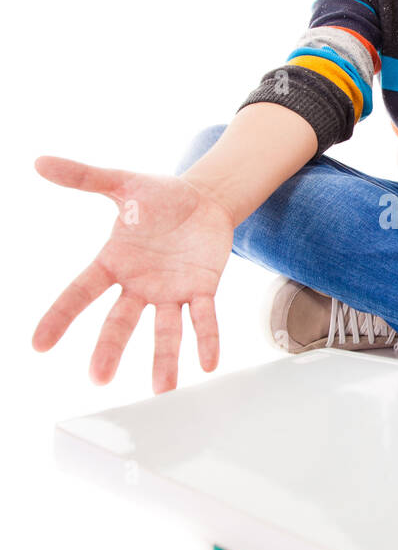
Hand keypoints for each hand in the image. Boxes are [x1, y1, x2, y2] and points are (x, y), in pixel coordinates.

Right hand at [31, 157, 234, 392]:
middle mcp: (138, 285)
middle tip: (98, 377)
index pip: (80, 293)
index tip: (39, 345)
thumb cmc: (159, 196)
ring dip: (164, 359)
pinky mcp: (202, 289)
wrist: (204, 198)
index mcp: (113, 263)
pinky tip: (207, 363)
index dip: (60, 317)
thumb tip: (39, 161)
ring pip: (165, 330)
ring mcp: (171, 292)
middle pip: (121, 321)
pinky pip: (204, 318)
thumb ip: (83, 177)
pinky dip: (206, 339)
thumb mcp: (121, 183)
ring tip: (163, 389)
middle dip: (110, 348)